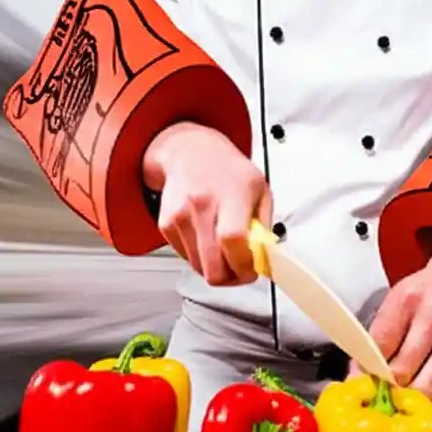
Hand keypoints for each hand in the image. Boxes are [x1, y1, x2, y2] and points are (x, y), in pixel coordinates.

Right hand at [143, 122, 271, 285]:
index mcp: (230, 193)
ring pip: (199, 267)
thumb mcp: (260, 189)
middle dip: (230, 279)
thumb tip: (265, 258)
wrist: (190, 152)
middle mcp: (202, 204)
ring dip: (216, 269)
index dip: (244, 264)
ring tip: (227, 254)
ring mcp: (180, 216)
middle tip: (241, 272)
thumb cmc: (227, 170)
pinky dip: (200, 257)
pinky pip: (186, 258)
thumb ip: (264, 226)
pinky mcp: (166, 225)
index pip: (233, 240)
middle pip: (212, 264)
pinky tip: (208, 240)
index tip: (252, 270)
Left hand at [357, 234, 431, 420]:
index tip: (357, 387)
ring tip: (396, 416)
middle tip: (375, 404)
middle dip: (386, 391)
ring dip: (409, 406)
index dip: (365, 371)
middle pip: (403, 369)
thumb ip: (377, 336)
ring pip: (429, 387)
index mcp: (408, 300)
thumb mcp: (395, 300)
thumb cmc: (422, 294)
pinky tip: (426, 425)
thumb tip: (357, 378)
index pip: (380, 344)